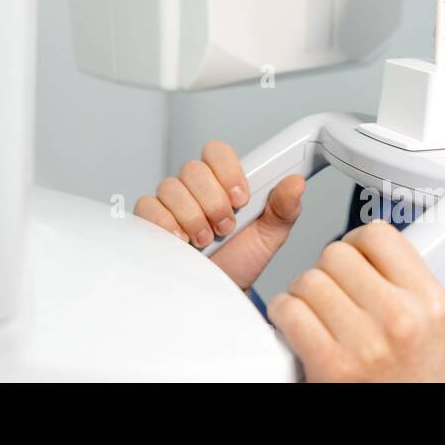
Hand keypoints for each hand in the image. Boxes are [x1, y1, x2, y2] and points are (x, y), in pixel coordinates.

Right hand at [134, 140, 304, 290]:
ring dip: (193, 217)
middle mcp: (194, 187)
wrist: (219, 292)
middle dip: (212, 201)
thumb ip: (283, 208)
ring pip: (171, 187)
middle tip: (225, 226)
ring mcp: (170, 203)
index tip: (240, 197)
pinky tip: (181, 240)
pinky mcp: (149, 219)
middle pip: (193, 169)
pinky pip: (148, 206)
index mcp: (222, 182)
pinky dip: (166, 224)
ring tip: (206, 240)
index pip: (216, 152)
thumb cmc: (241, 260)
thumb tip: (295, 183)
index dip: (227, 170)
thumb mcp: (269, 235)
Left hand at [266, 218, 444, 381]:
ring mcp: (365, 342)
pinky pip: (289, 311)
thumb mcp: (433, 326)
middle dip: (327, 272)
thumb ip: (407, 284)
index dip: (357, 243)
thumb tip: (371, 246)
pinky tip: (297, 328)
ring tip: (317, 315)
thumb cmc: (415, 380)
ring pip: (308, 280)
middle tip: (333, 294)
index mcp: (429, 302)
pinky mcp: (331, 365)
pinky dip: (284, 316)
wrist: (409, 433)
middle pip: (336, 254)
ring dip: (303, 295)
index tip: (354, 256)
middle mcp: (401, 318)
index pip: (380, 235)